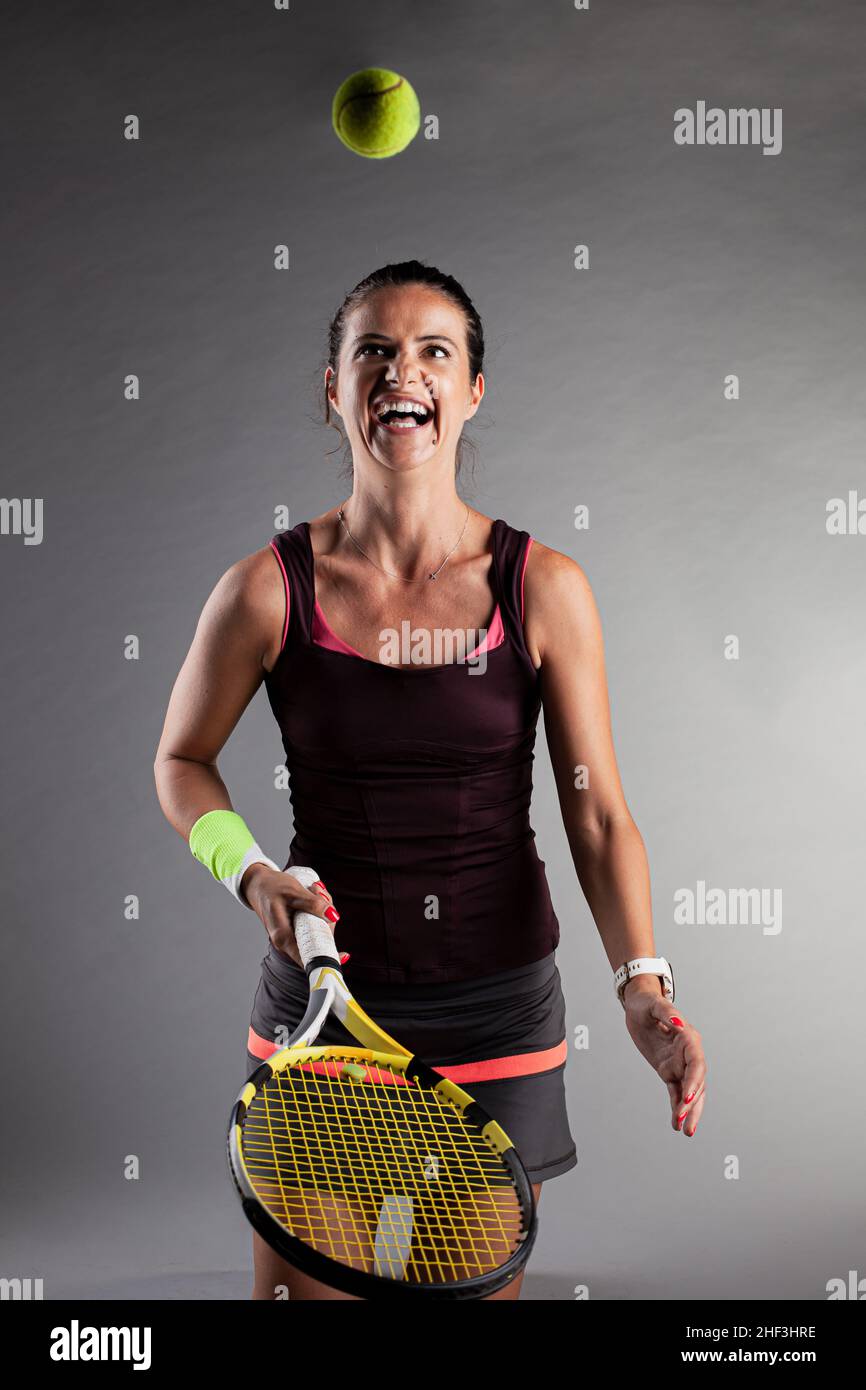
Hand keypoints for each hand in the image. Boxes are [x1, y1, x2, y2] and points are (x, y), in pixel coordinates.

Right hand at [240, 863, 339, 968]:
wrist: (257, 884)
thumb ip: (313, 904)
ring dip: (324, 914)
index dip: (328, 959)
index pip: (309, 958)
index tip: (345, 955)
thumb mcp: (293, 892)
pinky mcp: (295, 930)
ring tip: (315, 890)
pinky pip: (313, 927)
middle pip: (318, 943)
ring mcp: (291, 936)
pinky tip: (315, 896)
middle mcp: (287, 942)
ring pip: (317, 933)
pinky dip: (318, 913)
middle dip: (328, 923)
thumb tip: (333, 915)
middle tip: (323, 896)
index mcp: (283, 937)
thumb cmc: (271, 887)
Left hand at [623, 979, 706, 1136]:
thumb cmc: (646, 1002)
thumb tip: (680, 1025)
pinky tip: (676, 1124)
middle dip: (693, 1105)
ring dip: (688, 1112)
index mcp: (689, 1038)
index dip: (694, 1083)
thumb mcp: (653, 1005)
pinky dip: (676, 1107)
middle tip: (686, 1125)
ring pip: (689, 1092)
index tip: (687, 1099)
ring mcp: (679, 1064)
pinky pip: (675, 1092)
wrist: (639, 1004)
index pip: (696, 1064)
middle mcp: (689, 1053)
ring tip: (685, 1131)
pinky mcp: (668, 1070)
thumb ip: (668, 1014)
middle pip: (696, 1083)